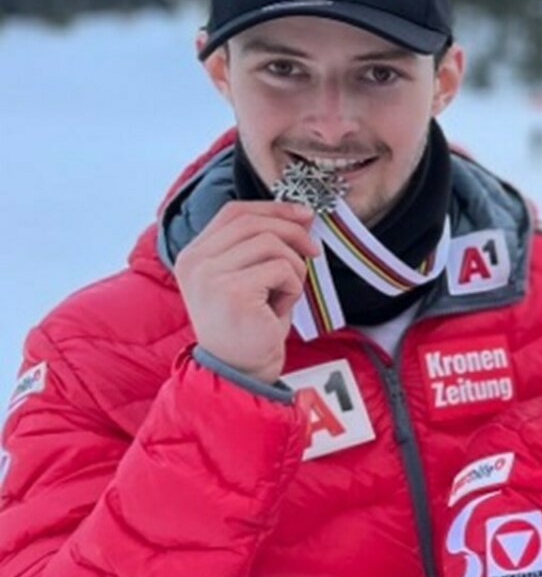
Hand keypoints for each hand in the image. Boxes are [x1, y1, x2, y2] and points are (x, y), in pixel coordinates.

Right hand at [173, 201, 317, 382]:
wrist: (241, 369)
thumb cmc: (250, 324)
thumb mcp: (249, 276)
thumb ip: (261, 245)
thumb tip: (300, 215)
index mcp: (194, 254)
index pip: (234, 212)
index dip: (273, 208)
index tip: (304, 215)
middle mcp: (195, 261)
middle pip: (254, 223)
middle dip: (293, 232)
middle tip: (313, 251)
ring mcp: (210, 276)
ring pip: (272, 244)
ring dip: (293, 268)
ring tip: (285, 292)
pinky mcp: (233, 292)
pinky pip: (282, 270)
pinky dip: (293, 288)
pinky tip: (280, 308)